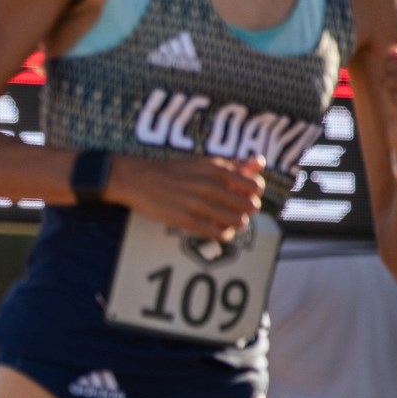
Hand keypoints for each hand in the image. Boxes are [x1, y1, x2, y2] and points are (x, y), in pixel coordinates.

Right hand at [107, 154, 264, 241]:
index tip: (245, 196)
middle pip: (248, 206)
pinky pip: (218, 234)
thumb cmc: (172, 171)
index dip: (254, 194)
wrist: (137, 180)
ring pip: (237, 222)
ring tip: (229, 222)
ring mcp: (198, 204)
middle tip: (237, 211)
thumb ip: (233, 164)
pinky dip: (223, 235)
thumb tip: (259, 164)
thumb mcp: (203, 162)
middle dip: (247, 211)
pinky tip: (218, 230)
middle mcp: (209, 185)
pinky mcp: (187, 220)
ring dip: (237, 224)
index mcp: (215, 168)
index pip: (254, 186)